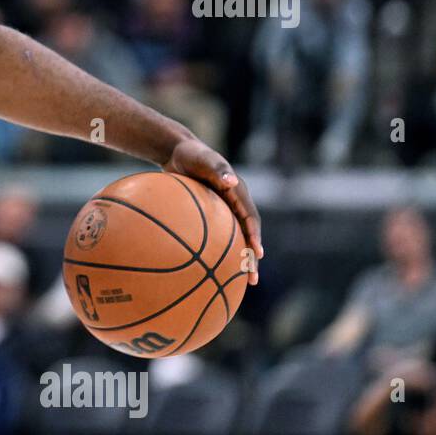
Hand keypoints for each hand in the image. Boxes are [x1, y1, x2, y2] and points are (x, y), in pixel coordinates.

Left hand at [162, 137, 263, 284]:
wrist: (178, 152)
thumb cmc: (192, 154)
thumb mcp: (205, 159)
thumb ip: (217, 169)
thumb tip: (231, 181)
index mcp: (238, 193)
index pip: (251, 219)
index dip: (255, 237)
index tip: (257, 254)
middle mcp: (234, 203)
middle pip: (246, 235)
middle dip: (250, 258)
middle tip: (251, 279)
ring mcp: (223, 210)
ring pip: (232, 239)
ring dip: (236, 259)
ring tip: (234, 282)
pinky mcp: (211, 214)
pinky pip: (215, 236)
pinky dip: (214, 252)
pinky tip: (204, 269)